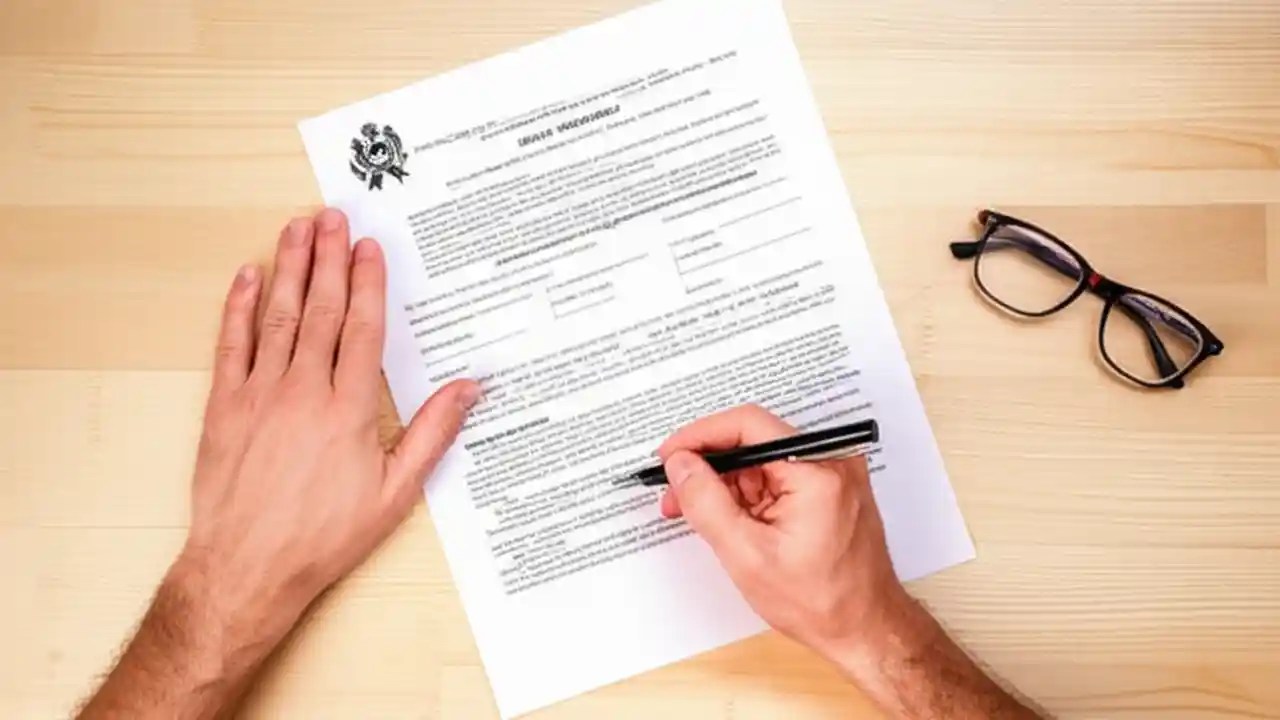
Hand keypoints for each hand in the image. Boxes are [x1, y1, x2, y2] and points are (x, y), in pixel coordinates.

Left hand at [177, 208, 478, 657]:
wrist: (246, 569)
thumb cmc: (323, 537)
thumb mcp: (395, 493)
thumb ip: (433, 433)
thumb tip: (470, 389)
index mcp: (349, 409)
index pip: (362, 328)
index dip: (368, 281)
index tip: (369, 246)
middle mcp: (303, 392)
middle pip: (321, 309)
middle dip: (328, 258)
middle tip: (332, 216)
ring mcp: (259, 395)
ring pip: (278, 316)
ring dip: (289, 268)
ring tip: (296, 229)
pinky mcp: (224, 408)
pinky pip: (232, 344)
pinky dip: (239, 307)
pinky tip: (248, 278)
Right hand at [657, 405, 910, 668]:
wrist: (865, 629)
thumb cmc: (820, 602)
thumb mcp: (746, 555)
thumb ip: (706, 502)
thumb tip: (680, 464)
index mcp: (817, 471)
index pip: (748, 425)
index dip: (700, 436)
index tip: (669, 456)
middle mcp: (832, 460)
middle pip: (753, 440)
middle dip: (707, 464)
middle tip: (673, 490)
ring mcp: (833, 473)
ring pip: (761, 459)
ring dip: (724, 481)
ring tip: (692, 510)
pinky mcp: (829, 487)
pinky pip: (777, 476)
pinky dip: (747, 493)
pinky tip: (725, 515)